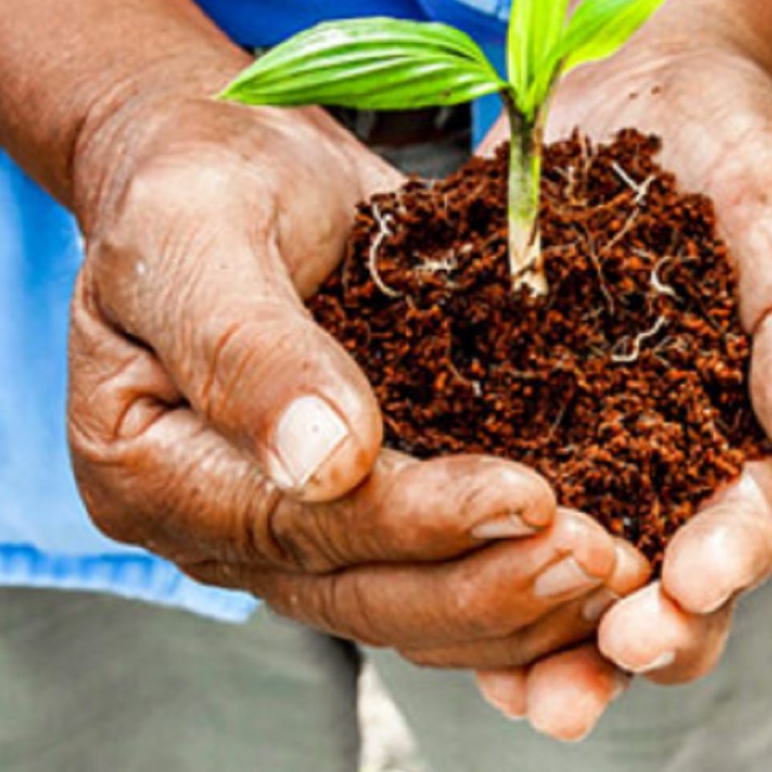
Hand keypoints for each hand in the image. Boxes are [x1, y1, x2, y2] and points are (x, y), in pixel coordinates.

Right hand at [66, 63, 648, 694]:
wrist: (232, 161)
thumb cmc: (197, 179)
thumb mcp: (196, 229)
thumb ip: (246, 343)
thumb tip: (326, 464)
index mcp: (145, 472)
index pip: (295, 526)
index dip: (417, 522)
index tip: (531, 496)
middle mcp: (214, 531)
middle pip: (360, 594)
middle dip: (489, 585)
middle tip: (606, 558)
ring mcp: (289, 539)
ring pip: (410, 611)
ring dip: (521, 604)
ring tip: (626, 574)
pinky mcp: (361, 522)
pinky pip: (442, 579)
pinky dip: (522, 581)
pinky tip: (608, 573)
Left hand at [471, 39, 771, 734]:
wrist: (633, 77)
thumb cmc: (729, 135)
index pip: (759, 509)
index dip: (730, 557)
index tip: (689, 589)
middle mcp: (694, 459)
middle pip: (680, 579)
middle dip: (647, 635)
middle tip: (606, 665)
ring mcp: (608, 454)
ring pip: (587, 576)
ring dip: (558, 641)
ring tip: (527, 695)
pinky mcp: (522, 430)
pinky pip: (500, 522)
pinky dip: (476, 572)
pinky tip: (434, 614)